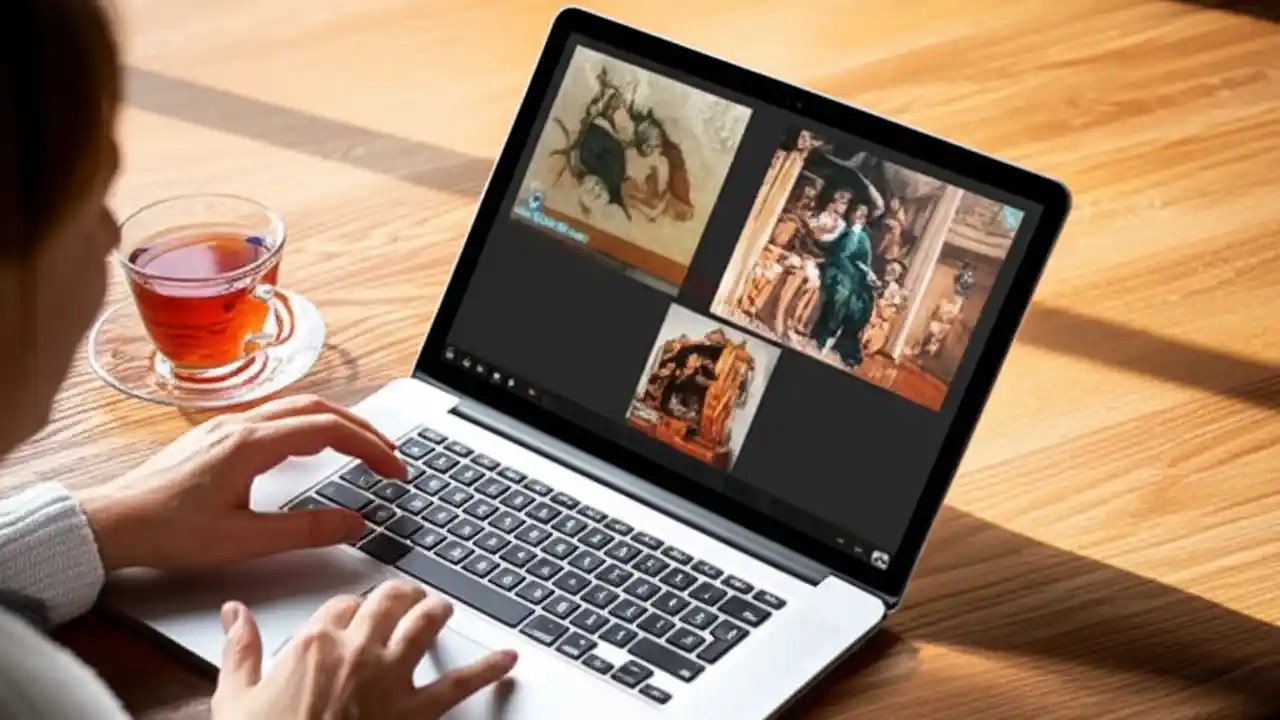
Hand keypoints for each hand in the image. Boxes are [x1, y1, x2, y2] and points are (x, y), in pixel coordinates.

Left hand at [77, 395, 406, 571]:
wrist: (111, 524)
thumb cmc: (167, 532)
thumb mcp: (244, 541)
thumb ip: (305, 532)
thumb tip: (355, 522)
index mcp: (251, 444)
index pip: (329, 430)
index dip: (370, 447)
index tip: (394, 469)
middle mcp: (242, 426)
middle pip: (319, 408)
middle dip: (363, 429)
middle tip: (391, 455)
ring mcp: (228, 427)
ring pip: (298, 408)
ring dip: (338, 423)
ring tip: (363, 448)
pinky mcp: (218, 437)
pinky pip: (277, 417)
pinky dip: (311, 426)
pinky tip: (314, 448)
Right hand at [213, 581, 517, 719]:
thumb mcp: (237, 697)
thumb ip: (241, 649)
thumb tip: (235, 614)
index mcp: (314, 643)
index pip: (343, 604)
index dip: (352, 606)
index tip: (355, 612)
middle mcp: (357, 651)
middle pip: (389, 601)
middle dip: (401, 594)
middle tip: (407, 596)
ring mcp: (389, 678)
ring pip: (425, 623)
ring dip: (438, 611)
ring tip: (443, 608)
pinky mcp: (414, 712)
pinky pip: (459, 683)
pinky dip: (488, 669)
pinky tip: (507, 658)